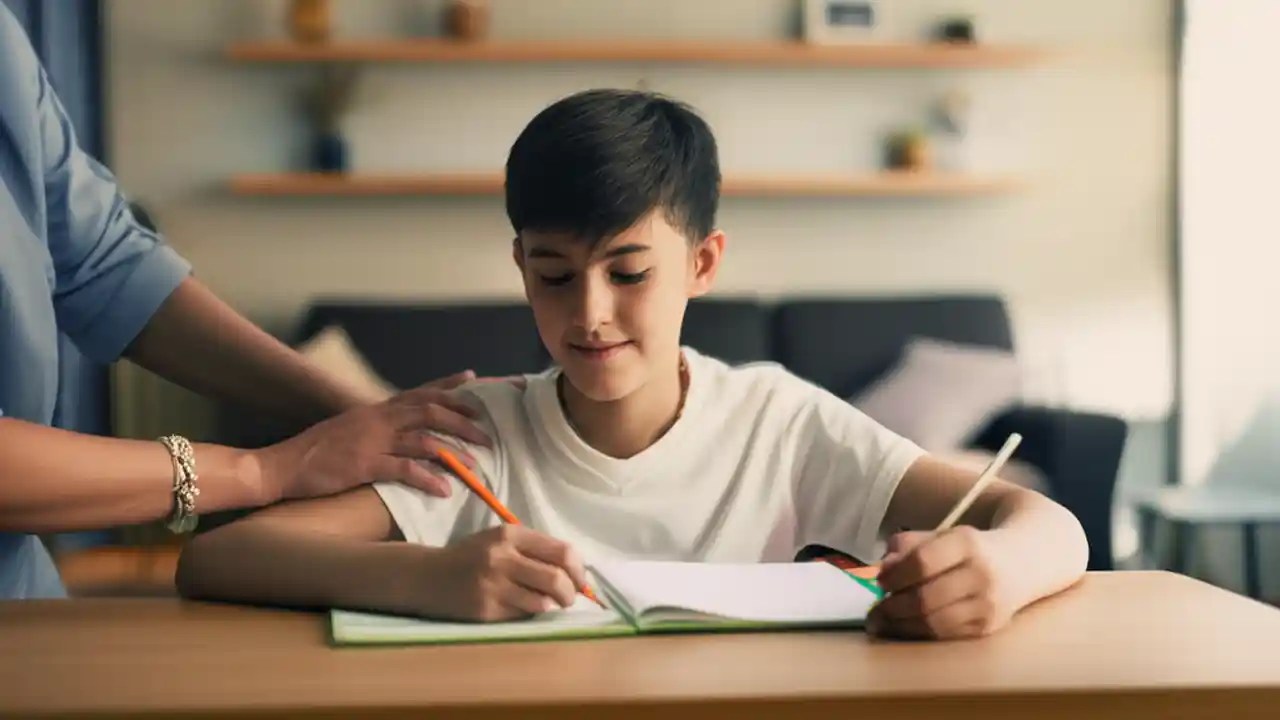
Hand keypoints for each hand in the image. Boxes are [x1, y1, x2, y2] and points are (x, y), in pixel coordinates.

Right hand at [255, 370, 502, 501]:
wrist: (283, 465)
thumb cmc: (317, 451)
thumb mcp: (351, 429)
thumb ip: (378, 426)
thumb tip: (403, 430)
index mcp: (377, 409)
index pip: (420, 390)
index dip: (449, 385)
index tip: (473, 377)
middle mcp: (378, 419)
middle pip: (431, 411)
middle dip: (462, 421)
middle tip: (486, 436)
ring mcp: (372, 441)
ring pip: (424, 439)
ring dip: (453, 452)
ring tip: (474, 466)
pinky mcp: (364, 464)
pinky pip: (405, 469)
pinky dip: (429, 479)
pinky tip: (444, 490)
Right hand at [418, 525, 588, 621]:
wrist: (427, 576)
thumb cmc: (471, 557)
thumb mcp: (500, 540)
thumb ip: (534, 550)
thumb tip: (575, 572)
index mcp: (510, 534)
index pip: (562, 552)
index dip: (578, 570)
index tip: (579, 580)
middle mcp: (502, 557)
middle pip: (557, 579)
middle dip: (571, 593)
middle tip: (569, 598)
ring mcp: (493, 585)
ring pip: (543, 602)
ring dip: (551, 606)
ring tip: (546, 604)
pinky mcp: (485, 610)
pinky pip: (522, 615)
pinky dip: (529, 613)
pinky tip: (520, 607)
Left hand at [866, 527, 1015, 640]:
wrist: (1026, 561)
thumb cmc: (973, 548)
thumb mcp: (944, 534)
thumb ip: (909, 544)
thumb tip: (884, 567)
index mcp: (967, 543)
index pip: (921, 562)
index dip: (894, 575)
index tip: (879, 580)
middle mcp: (981, 574)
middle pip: (925, 598)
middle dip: (892, 607)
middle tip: (874, 610)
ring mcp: (988, 604)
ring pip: (934, 622)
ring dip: (901, 625)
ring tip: (882, 622)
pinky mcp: (989, 627)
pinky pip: (946, 635)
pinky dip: (919, 633)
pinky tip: (903, 628)